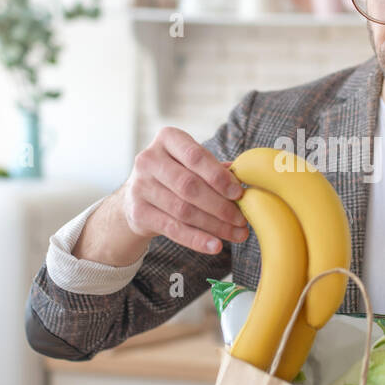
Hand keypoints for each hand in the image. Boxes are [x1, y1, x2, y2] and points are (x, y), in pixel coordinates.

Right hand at [122, 128, 249, 254]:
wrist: (138, 197)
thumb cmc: (176, 175)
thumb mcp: (192, 164)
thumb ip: (216, 169)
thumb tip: (246, 180)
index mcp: (167, 139)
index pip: (195, 156)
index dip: (219, 176)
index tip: (239, 193)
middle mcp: (149, 159)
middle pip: (190, 186)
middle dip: (220, 205)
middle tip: (242, 220)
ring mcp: (140, 186)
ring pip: (184, 210)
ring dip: (214, 225)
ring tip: (236, 234)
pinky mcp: (137, 212)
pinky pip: (172, 229)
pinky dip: (197, 239)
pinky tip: (215, 246)